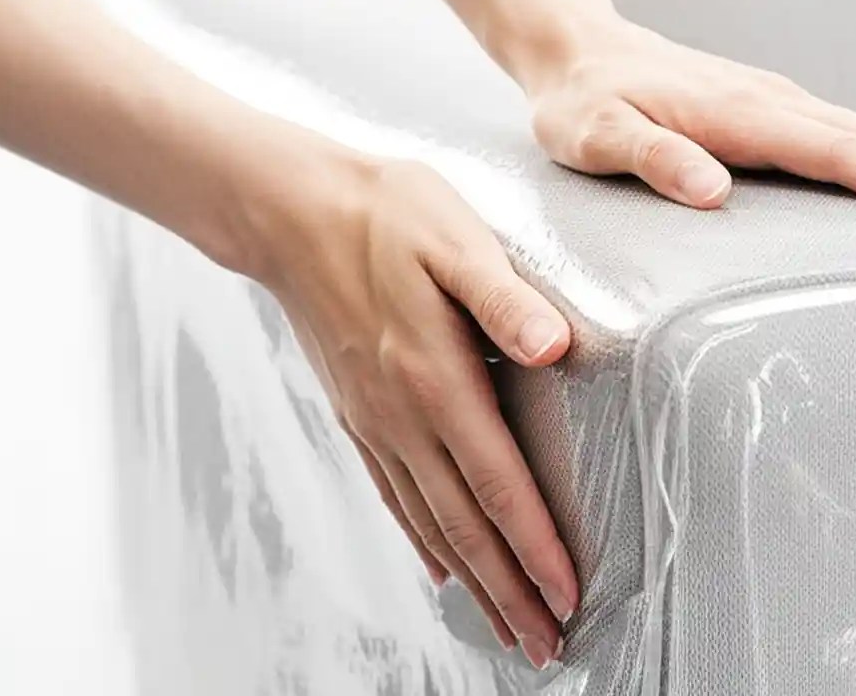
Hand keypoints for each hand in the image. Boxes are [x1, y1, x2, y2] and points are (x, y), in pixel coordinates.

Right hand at [247, 151, 576, 669]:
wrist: (289, 210)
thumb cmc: (381, 214)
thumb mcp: (455, 238)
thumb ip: (505, 298)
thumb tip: (553, 347)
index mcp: (435, 379)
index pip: (497, 485)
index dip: (534, 548)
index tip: (566, 597)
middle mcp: (402, 417)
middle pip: (465, 527)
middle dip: (510, 592)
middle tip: (546, 645)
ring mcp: (375, 422)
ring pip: (430, 524)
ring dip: (473, 582)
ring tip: (504, 625)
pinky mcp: (357, 413)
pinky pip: (393, 497)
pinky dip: (422, 542)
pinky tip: (438, 566)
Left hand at [523, 21, 855, 247]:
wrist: (578, 53)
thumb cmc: (583, 102)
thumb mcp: (597, 136)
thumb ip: (653, 159)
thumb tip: (713, 192)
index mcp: (741, 114)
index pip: (843, 154)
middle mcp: (773, 102)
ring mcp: (778, 103)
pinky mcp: (772, 111)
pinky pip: (853, 138)